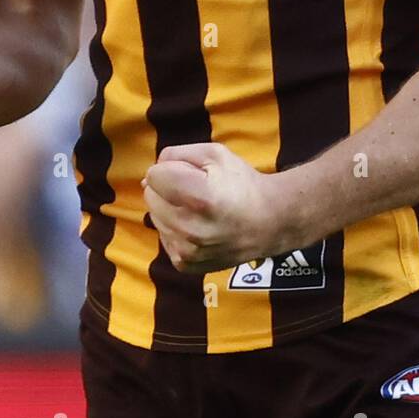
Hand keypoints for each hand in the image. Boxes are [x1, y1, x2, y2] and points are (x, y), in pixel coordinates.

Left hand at [142, 142, 292, 273]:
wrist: (269, 222)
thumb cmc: (241, 183)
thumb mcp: (214, 153)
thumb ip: (176, 154)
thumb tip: (149, 175)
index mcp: (198, 196)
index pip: (154, 175)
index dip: (171, 169)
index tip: (191, 173)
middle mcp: (189, 228)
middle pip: (151, 196)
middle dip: (168, 188)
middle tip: (195, 189)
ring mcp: (186, 251)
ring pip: (155, 216)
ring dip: (170, 209)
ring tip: (198, 208)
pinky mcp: (185, 264)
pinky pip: (164, 237)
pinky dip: (175, 229)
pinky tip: (197, 225)